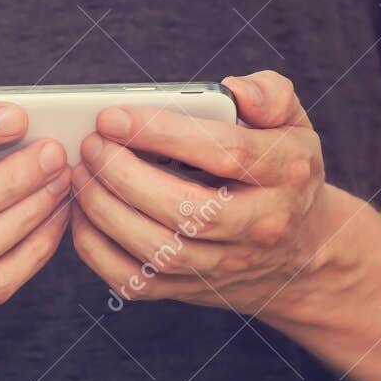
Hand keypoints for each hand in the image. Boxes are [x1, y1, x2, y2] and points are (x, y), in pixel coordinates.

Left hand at [69, 71, 336, 313]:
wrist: (300, 253)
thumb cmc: (282, 172)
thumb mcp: (294, 123)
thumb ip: (269, 93)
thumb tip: (234, 89)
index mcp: (285, 174)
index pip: (225, 153)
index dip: (163, 133)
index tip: (112, 116)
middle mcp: (260, 225)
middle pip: (187, 209)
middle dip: (124, 175)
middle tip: (91, 144)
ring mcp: (225, 265)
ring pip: (159, 249)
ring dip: (106, 211)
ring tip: (80, 173)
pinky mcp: (192, 291)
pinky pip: (137, 280)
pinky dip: (98, 251)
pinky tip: (83, 214)